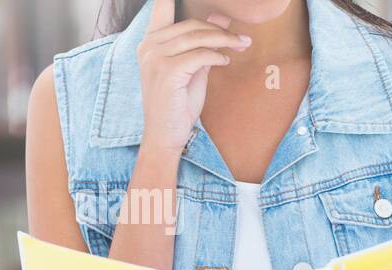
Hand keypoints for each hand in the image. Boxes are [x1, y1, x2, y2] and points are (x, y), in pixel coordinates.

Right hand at [137, 0, 249, 152]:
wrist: (166, 134)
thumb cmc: (179, 103)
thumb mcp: (193, 68)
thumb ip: (203, 44)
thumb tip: (221, 18)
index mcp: (150, 42)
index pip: (161, 8)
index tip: (211, 4)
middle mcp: (148, 46)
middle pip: (190, 25)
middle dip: (220, 30)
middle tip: (242, 39)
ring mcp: (154, 57)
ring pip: (197, 37)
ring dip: (224, 40)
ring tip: (241, 45)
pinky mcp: (166, 71)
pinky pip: (199, 55)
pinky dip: (217, 56)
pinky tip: (226, 61)